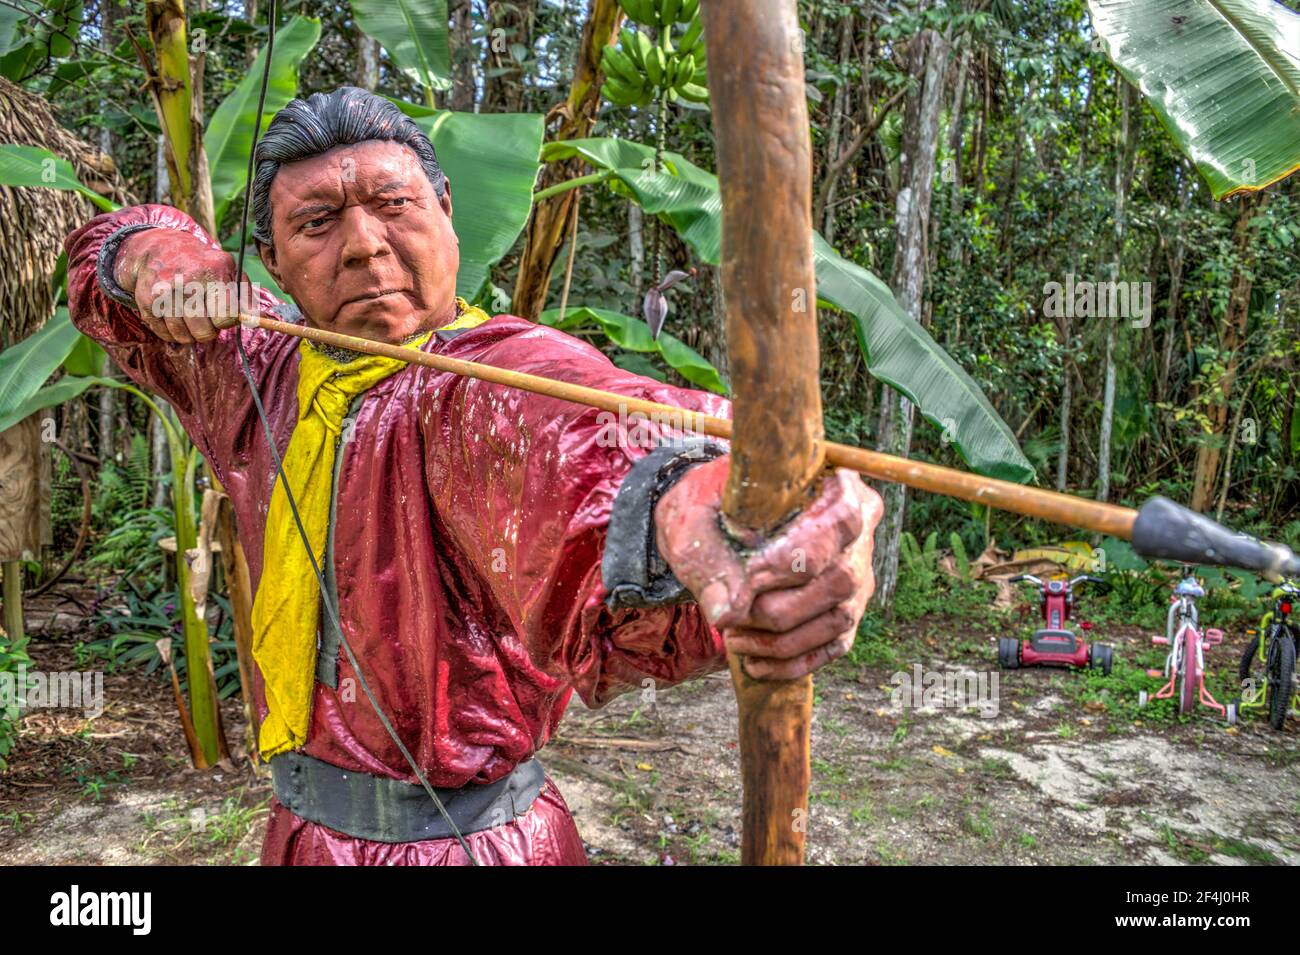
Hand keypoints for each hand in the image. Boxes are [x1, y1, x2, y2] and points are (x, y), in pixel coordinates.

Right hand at [115, 228, 243, 342]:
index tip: (224, 313)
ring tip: (190, 317)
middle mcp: (188, 280)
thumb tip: (260, 319)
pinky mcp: (146, 300)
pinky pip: (164, 334)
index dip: (227, 320)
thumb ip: (246, 295)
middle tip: (206, 317)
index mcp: (214, 271)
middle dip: (209, 331)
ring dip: (190, 333)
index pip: (227, 316)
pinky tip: (174, 318)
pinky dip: (171, 332)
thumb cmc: (202, 264)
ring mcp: (164, 291)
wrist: (158, 247)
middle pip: (205, 332)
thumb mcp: (228, 270)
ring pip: (183, 336)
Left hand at [655, 456, 882, 679]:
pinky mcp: (844, 609)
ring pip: (838, 619)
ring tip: (733, 639)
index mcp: (833, 485)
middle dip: (782, 608)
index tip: (749, 578)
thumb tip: (727, 613)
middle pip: (840, 579)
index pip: (841, 521)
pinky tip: (754, 664)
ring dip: (782, 641)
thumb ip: (712, 561)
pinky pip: (833, 645)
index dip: (797, 557)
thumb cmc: (707, 509)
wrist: (709, 522)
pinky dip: (794, 662)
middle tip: (732, 617)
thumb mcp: (697, 523)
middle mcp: (857, 531)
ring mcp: (856, 573)